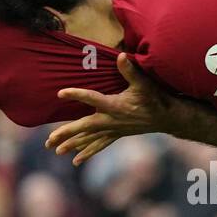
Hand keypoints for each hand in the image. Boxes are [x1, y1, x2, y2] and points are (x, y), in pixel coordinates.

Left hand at [47, 54, 171, 164]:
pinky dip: (87, 152)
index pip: (92, 99)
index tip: (60, 93)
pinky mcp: (116, 134)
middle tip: (49, 140)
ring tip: (55, 151)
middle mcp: (111, 121)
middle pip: (84, 128)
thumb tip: (121, 56)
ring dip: (72, 145)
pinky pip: (99, 145)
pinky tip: (76, 161)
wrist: (167, 117)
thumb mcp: (144, 84)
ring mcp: (113, 130)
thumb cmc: (155, 98)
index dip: (76, 95)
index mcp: (115, 106)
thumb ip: (130, 71)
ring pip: (89, 139)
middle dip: (66, 134)